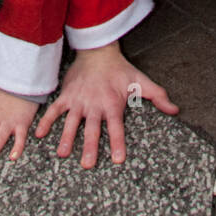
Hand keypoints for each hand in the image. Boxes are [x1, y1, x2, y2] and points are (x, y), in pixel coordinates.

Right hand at [35, 42, 177, 167]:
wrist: (98, 50)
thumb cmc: (120, 70)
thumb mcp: (140, 82)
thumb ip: (158, 96)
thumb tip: (175, 110)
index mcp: (112, 103)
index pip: (116, 127)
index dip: (117, 142)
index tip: (117, 159)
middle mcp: (94, 104)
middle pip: (92, 129)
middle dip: (89, 147)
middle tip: (87, 164)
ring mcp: (79, 100)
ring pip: (72, 122)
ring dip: (67, 137)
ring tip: (63, 153)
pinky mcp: (67, 96)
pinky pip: (55, 110)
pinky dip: (47, 121)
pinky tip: (40, 134)